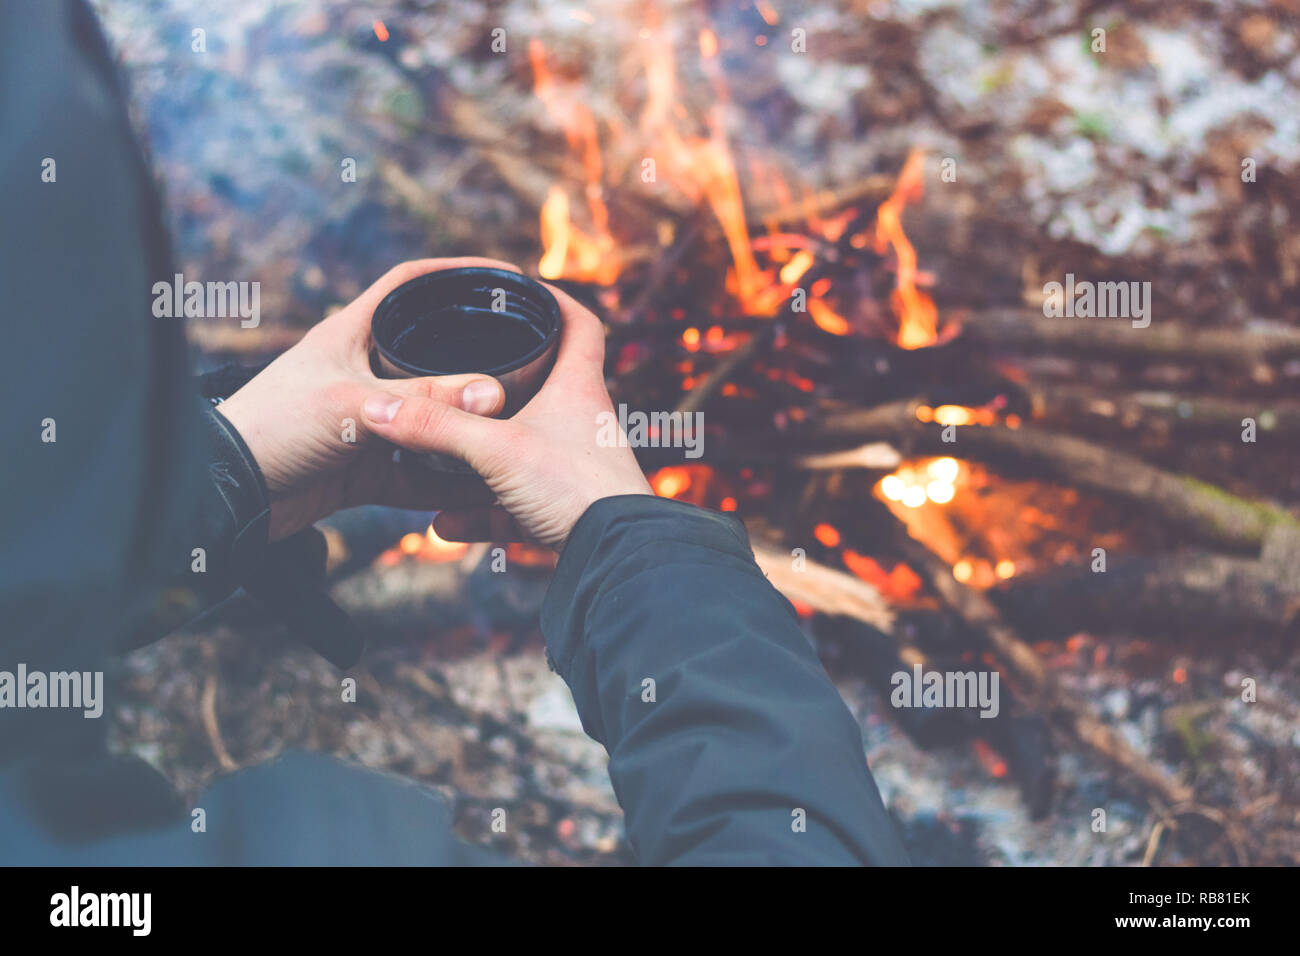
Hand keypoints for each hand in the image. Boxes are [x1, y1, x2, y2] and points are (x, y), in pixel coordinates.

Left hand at [216, 258, 514, 540]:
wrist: (227, 496)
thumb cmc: (271, 429)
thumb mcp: (353, 406)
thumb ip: (426, 402)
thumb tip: (493, 395)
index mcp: (350, 335)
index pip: (409, 286)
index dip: (455, 273)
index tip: (501, 276)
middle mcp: (360, 374)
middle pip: (430, 357)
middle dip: (475, 363)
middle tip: (527, 364)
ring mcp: (364, 423)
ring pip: (429, 422)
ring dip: (463, 432)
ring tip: (512, 432)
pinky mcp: (361, 469)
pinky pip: (416, 474)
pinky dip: (444, 483)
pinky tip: (478, 489)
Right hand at [360, 282, 652, 549]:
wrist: (618, 559)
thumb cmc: (575, 490)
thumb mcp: (495, 450)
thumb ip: (436, 426)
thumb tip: (376, 405)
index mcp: (578, 389)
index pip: (578, 325)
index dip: (553, 302)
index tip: (518, 291)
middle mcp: (582, 424)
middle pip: (541, 389)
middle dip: (494, 387)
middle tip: (453, 379)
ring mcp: (575, 470)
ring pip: (520, 454)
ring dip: (476, 463)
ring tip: (431, 465)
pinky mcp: (568, 513)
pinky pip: (517, 506)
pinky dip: (482, 514)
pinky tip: (445, 526)